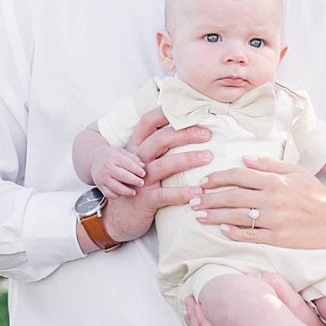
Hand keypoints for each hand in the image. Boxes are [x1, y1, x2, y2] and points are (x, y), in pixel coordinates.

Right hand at [92, 147, 146, 198]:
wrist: (94, 160)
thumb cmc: (112, 156)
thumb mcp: (122, 152)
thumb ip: (133, 158)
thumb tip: (143, 166)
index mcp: (114, 157)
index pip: (127, 163)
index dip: (136, 169)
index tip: (143, 174)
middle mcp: (107, 167)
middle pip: (122, 175)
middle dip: (133, 180)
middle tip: (141, 183)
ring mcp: (102, 177)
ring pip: (115, 186)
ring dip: (126, 191)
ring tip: (134, 192)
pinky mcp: (99, 186)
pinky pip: (108, 193)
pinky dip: (115, 195)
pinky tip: (122, 194)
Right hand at [103, 110, 212, 243]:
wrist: (116, 218)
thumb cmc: (138, 187)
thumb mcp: (143, 165)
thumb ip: (159, 150)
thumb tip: (189, 132)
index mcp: (137, 148)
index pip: (148, 122)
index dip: (165, 112)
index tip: (188, 107)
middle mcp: (137, 161)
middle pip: (160, 139)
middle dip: (184, 133)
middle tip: (208, 134)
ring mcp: (140, 181)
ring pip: (164, 165)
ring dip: (188, 159)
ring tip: (209, 157)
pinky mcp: (145, 200)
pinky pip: (165, 194)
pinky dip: (183, 193)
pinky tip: (199, 192)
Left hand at [190, 156, 325, 249]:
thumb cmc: (318, 196)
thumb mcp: (298, 172)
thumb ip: (271, 164)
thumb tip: (245, 158)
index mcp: (276, 180)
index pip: (238, 175)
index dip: (217, 177)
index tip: (203, 181)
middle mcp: (273, 198)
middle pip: (232, 196)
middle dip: (208, 197)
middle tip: (192, 200)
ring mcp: (275, 220)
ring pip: (236, 216)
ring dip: (214, 216)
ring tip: (198, 216)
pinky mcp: (279, 239)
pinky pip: (250, 235)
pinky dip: (233, 233)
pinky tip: (221, 231)